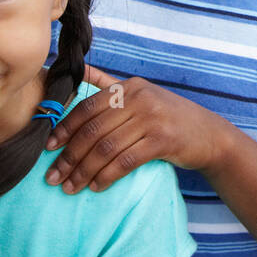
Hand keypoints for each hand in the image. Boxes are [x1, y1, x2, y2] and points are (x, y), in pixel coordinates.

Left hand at [45, 67, 223, 192]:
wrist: (209, 134)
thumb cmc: (169, 116)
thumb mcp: (142, 94)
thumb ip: (109, 84)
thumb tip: (78, 70)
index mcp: (129, 86)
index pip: (87, 106)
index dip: (64, 128)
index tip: (47, 149)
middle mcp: (140, 98)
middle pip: (93, 130)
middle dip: (69, 156)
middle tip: (53, 177)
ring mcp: (153, 119)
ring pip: (106, 148)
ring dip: (83, 171)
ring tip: (70, 187)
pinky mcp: (163, 141)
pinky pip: (125, 161)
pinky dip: (106, 176)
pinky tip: (96, 186)